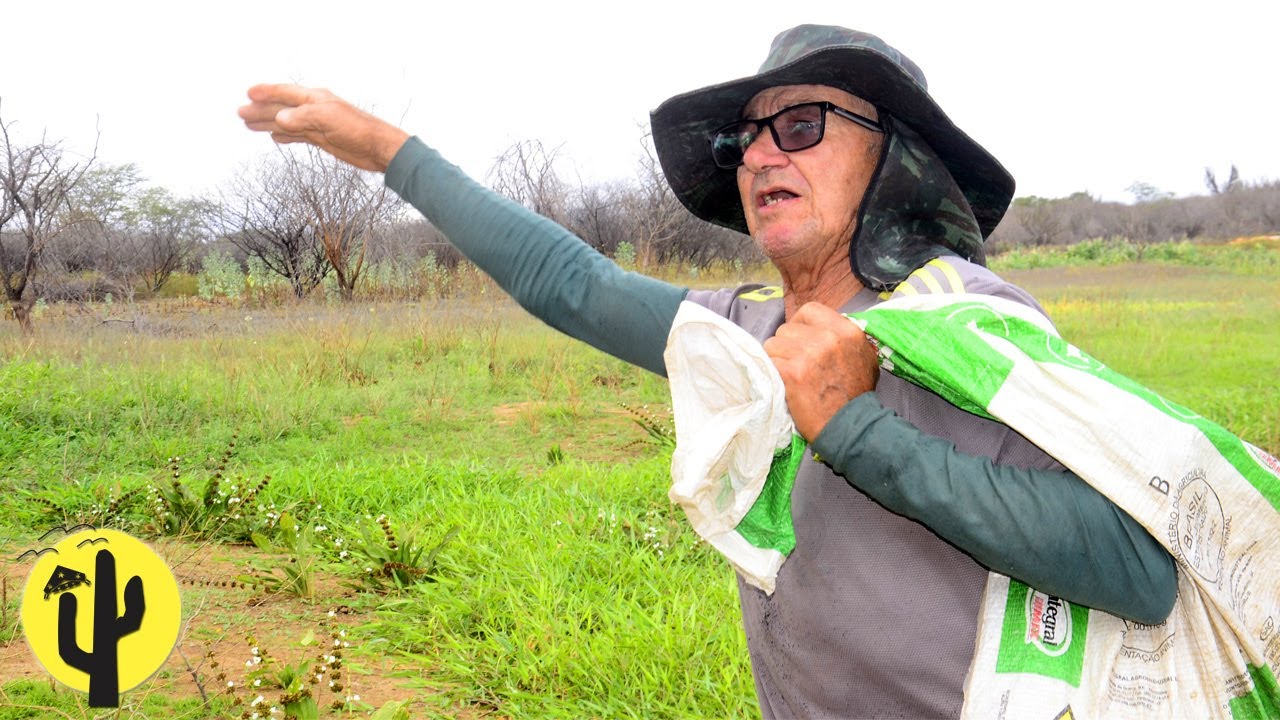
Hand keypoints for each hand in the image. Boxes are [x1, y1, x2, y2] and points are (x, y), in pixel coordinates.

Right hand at [238, 84, 410, 172]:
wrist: (378, 149)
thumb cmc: (358, 130)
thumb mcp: (327, 120)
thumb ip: (302, 118)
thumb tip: (279, 118)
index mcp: (315, 99)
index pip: (285, 93)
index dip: (266, 93)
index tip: (248, 94)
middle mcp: (314, 109)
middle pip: (281, 108)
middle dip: (260, 110)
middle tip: (240, 113)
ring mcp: (317, 124)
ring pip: (286, 122)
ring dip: (268, 122)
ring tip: (249, 124)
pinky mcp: (323, 139)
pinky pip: (298, 135)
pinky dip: (284, 135)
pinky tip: (275, 136)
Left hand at [763, 302, 879, 439]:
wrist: (852, 427)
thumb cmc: (856, 395)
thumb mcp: (863, 357)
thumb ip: (843, 339)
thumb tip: (821, 330)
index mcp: (846, 330)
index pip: (809, 310)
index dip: (800, 325)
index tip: (800, 342)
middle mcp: (828, 337)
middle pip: (786, 329)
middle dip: (786, 346)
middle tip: (795, 366)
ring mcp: (809, 354)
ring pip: (773, 344)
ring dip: (777, 360)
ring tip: (790, 377)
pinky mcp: (792, 372)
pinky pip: (769, 362)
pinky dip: (772, 373)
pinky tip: (784, 385)